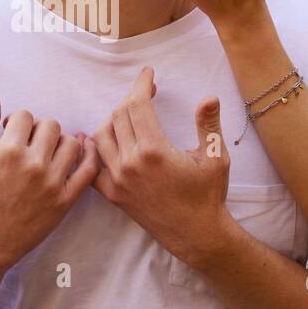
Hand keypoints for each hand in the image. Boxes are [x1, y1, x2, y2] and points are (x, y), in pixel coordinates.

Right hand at [0, 91, 100, 276]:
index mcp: (8, 152)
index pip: (26, 115)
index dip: (18, 121)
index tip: (13, 133)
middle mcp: (33, 165)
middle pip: (51, 125)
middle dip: (40, 129)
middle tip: (31, 142)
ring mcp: (52, 184)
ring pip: (72, 143)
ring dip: (62, 141)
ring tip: (50, 150)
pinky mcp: (65, 201)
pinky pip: (88, 170)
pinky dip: (90, 155)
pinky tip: (83, 149)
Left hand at [92, 67, 233, 267]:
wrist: (196, 234)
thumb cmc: (208, 195)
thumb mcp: (215, 158)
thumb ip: (209, 124)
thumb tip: (210, 97)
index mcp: (154, 150)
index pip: (137, 105)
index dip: (141, 84)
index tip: (148, 74)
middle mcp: (130, 163)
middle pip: (118, 115)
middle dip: (131, 98)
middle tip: (146, 92)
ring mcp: (117, 179)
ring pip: (101, 135)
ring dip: (114, 119)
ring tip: (131, 114)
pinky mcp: (112, 193)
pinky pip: (92, 165)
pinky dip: (93, 149)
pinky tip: (100, 139)